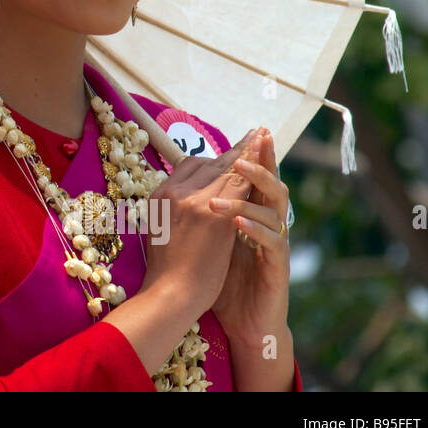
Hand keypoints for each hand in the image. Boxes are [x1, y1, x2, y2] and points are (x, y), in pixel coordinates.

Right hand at [138, 129, 258, 319]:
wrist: (169, 294)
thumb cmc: (167, 270)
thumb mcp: (162, 230)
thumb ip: (176, 211)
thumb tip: (191, 201)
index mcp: (160, 195)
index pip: (191, 166)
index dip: (216, 158)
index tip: (234, 152)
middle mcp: (174, 192)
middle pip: (210, 163)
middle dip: (236, 149)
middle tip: (255, 133)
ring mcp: (192, 201)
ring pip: (226, 169)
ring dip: (248, 152)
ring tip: (264, 137)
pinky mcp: (213, 215)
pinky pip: (238, 185)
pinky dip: (253, 170)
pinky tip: (266, 161)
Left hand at [207, 128, 290, 345]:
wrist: (241, 320)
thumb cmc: (222, 278)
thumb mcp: (209, 236)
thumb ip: (207, 207)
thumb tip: (186, 177)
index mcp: (251, 214)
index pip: (254, 178)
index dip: (255, 154)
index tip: (253, 130)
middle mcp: (267, 224)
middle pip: (270, 184)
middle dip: (262, 160)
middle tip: (255, 138)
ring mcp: (274, 244)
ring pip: (274, 208)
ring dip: (252, 190)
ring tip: (238, 174)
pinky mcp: (277, 266)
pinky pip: (271, 242)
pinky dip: (255, 228)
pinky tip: (239, 222)